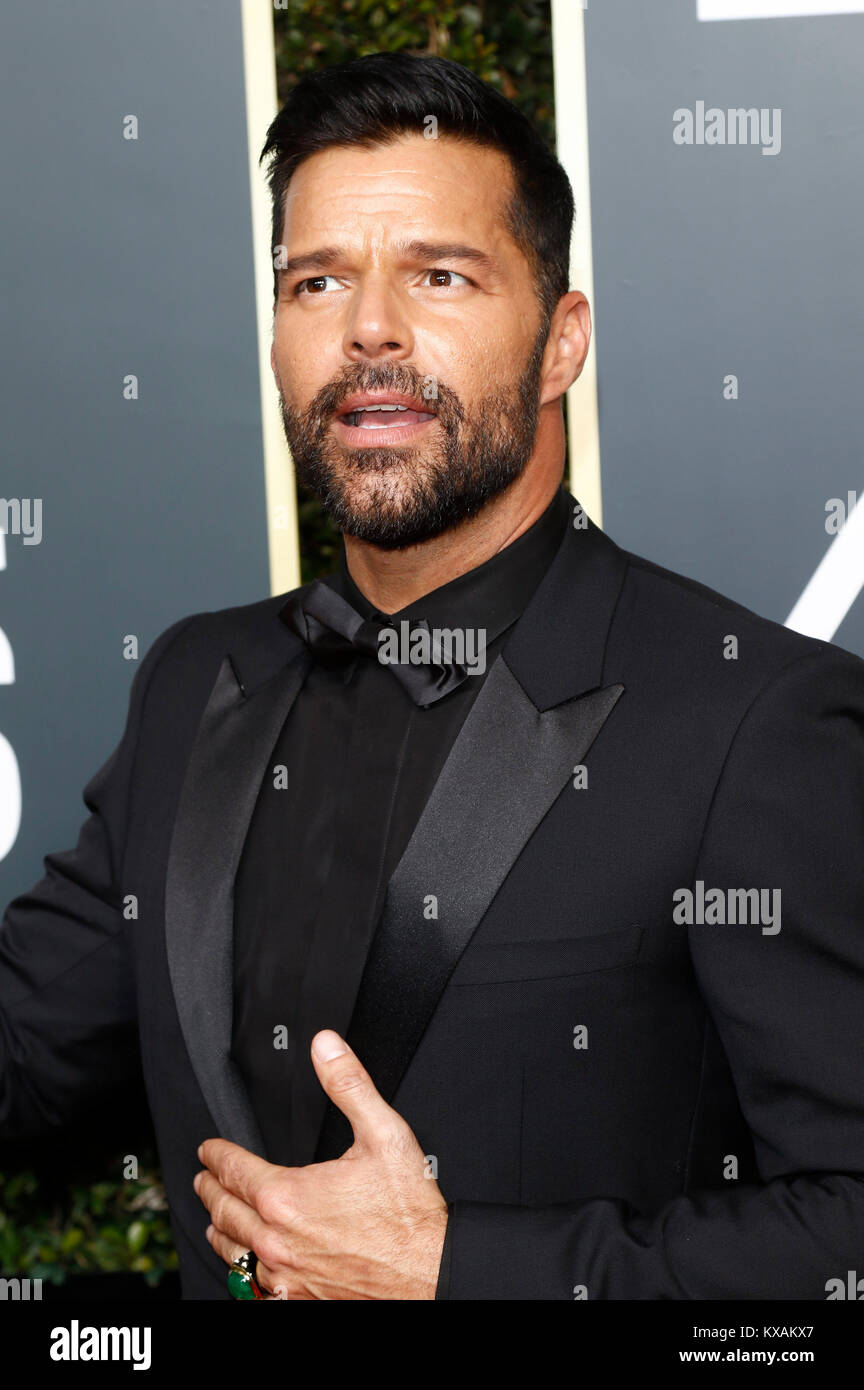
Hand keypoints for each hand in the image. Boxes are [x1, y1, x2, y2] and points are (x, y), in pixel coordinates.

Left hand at [193, 1029, 448, 1298]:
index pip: (234, 1171)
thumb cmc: (410, 1215)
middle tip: (202, 1179)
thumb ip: (348, 1084)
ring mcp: (285, 1277)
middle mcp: (277, 1241)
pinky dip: (243, 1271)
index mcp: (288, 1197)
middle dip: (210, 1191)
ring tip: (215, 1220)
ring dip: (220, 1231)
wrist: (431, 1276)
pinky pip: (255, 1288)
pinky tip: (246, 1265)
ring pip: (233, 1254)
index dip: (216, 1156)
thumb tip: (326, 1046)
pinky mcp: (298, 1301)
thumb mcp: (384, 1135)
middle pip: (225, 1212)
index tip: (207, 1150)